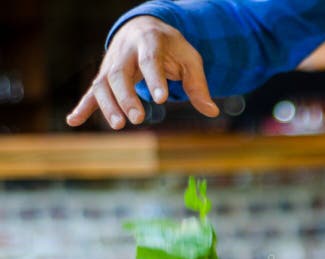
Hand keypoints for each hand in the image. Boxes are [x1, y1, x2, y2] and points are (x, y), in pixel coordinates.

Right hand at [66, 15, 218, 129]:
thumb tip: (212, 112)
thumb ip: (198, 85)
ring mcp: (111, 63)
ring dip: (108, 105)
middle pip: (119, 73)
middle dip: (127, 97)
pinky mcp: (104, 76)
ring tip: (119, 125)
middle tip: (139, 118)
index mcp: (149, 41)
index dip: (154, 79)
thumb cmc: (170, 47)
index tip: (161, 99)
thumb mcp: (189, 58)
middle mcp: (125, 51)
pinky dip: (83, 106)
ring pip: (103, 84)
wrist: (143, 28)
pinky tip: (73, 121)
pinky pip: (91, 92)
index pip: (150, 60)